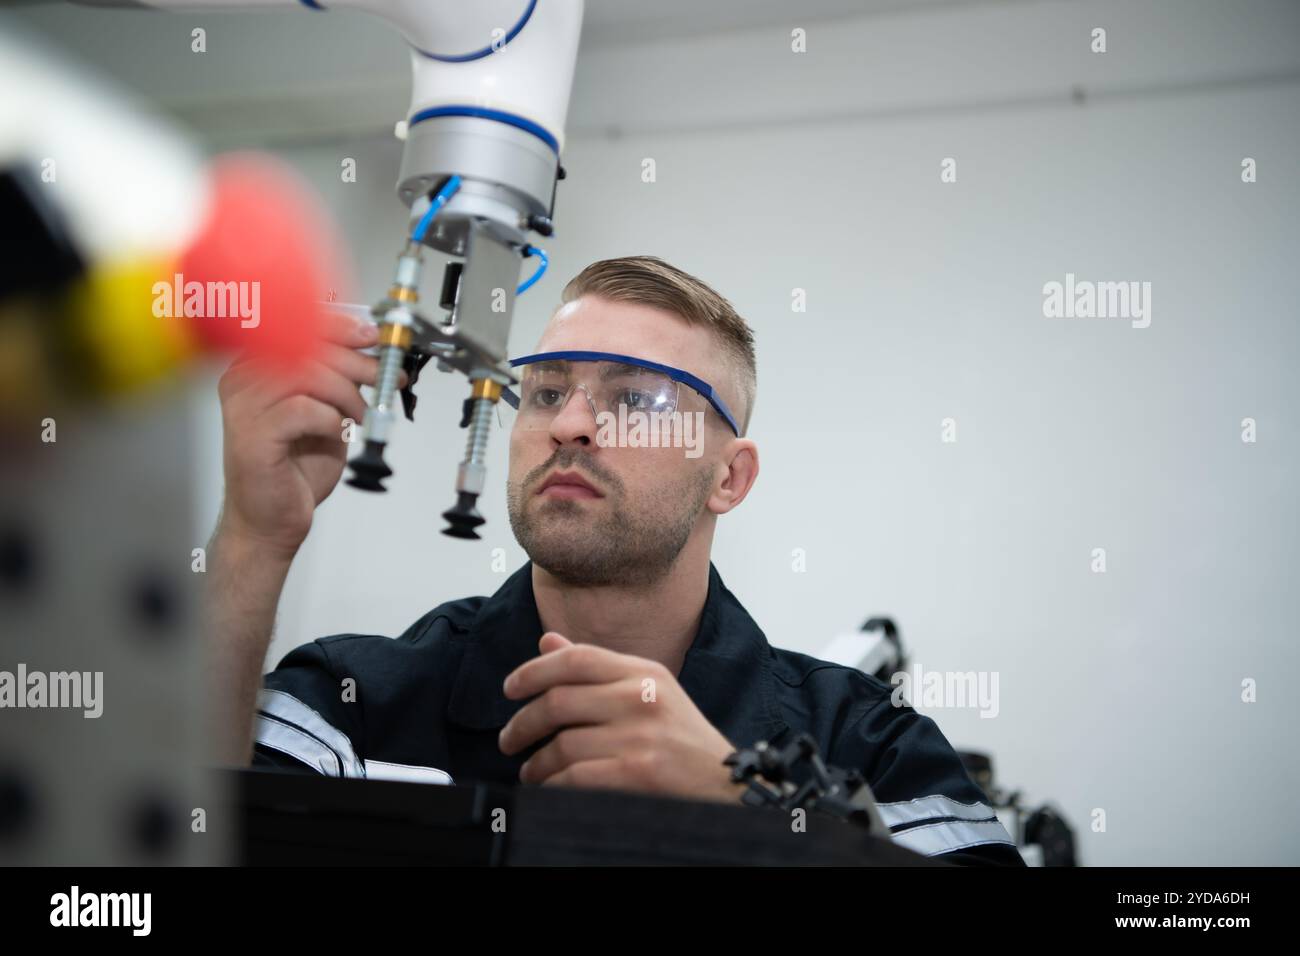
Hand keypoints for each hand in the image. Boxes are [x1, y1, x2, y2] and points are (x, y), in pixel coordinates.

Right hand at [215, 311, 403, 557]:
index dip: (339, 325)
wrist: (271, 518)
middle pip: (305, 346)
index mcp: (254, 366)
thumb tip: (370, 348)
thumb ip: (337, 378)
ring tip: (362, 415)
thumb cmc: (293, 467)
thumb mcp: (323, 410)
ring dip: (348, 393)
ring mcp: (243, 407)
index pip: (294, 324)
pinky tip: (340, 432)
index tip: (373, 335)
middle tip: (387, 377)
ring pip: (308, 374)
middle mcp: (242, 381)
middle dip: (358, 360)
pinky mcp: (253, 435)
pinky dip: (333, 419)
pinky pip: (305, 409)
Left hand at [499, 632, 747, 802]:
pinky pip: (575, 776)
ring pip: (562, 744)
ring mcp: (641, 736)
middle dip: (522, 723)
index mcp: (644, 672)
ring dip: (536, 762)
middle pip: (559, 700)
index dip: (533, 670)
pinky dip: (553, 784)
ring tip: (530, 770)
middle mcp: (642, 697)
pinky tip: (549, 788)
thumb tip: (547, 642)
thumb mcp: (649, 693)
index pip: (576, 658)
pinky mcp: (638, 773)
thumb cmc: (681, 741)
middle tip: (508, 739)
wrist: (726, 787)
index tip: (510, 688)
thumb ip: (598, 669)